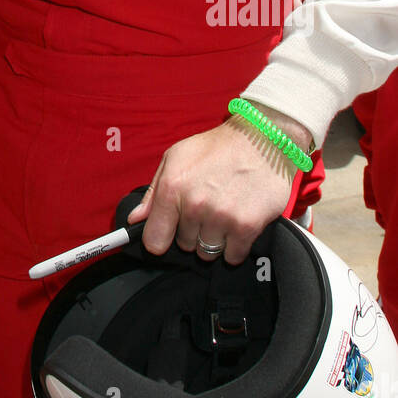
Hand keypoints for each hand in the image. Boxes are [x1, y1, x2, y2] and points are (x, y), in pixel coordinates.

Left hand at [126, 110, 302, 264]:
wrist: (262, 140)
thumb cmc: (216, 148)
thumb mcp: (176, 158)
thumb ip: (153, 192)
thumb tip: (136, 219)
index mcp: (172, 187)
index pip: (154, 241)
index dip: (160, 238)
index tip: (168, 233)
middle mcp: (195, 205)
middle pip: (184, 246)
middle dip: (192, 231)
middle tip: (205, 208)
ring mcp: (221, 217)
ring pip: (207, 253)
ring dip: (214, 239)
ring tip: (222, 214)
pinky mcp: (247, 227)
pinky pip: (232, 257)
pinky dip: (235, 246)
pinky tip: (237, 222)